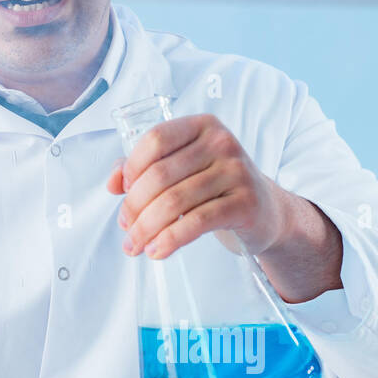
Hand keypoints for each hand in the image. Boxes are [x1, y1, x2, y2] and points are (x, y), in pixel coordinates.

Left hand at [106, 114, 287, 259]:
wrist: (265, 211)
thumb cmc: (215, 186)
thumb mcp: (183, 167)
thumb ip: (144, 168)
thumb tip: (112, 183)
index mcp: (202, 126)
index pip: (155, 140)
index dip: (131, 167)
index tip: (121, 192)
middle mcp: (221, 143)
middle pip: (160, 175)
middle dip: (134, 206)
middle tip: (125, 227)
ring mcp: (236, 173)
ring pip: (174, 202)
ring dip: (146, 228)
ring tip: (135, 245)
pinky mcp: (245, 204)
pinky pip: (196, 223)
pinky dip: (170, 240)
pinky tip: (157, 251)